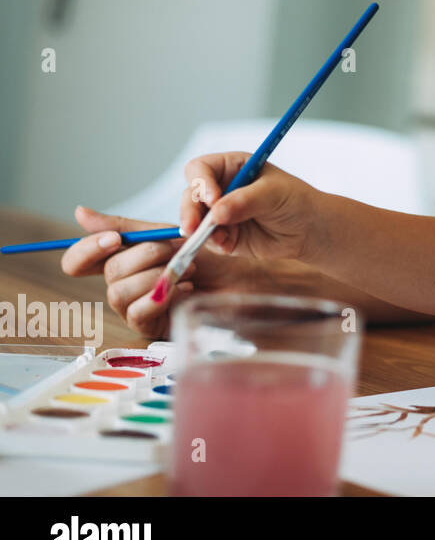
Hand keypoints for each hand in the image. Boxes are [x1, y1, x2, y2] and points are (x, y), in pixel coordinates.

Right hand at [62, 206, 260, 339]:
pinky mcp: (155, 327)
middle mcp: (125, 285)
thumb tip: (79, 212)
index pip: (80, 261)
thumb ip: (125, 227)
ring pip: (118, 293)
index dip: (86, 250)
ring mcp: (138, 307)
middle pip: (106, 272)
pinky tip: (187, 289)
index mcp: (123, 261)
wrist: (249, 273)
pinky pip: (138, 314)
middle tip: (174, 249)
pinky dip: (162, 296)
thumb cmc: (213, 253)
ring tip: (188, 269)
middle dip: (143, 256)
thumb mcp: (167, 232)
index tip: (115, 239)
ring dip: (155, 275)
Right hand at [180, 153, 323, 263]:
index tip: (213, 199)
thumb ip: (244, 201)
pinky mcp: (224, 235)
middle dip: (190, 211)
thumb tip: (216, 212)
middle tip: (193, 227)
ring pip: (194, 220)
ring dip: (200, 230)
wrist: (310, 229)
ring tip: (219, 238)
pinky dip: (214, 243)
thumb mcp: (273, 194)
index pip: (200, 169)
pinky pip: (208, 240)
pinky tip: (229, 245)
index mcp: (231, 167)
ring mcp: (220, 213)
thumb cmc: (295, 201)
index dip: (201, 182)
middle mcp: (221, 188)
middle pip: (191, 196)